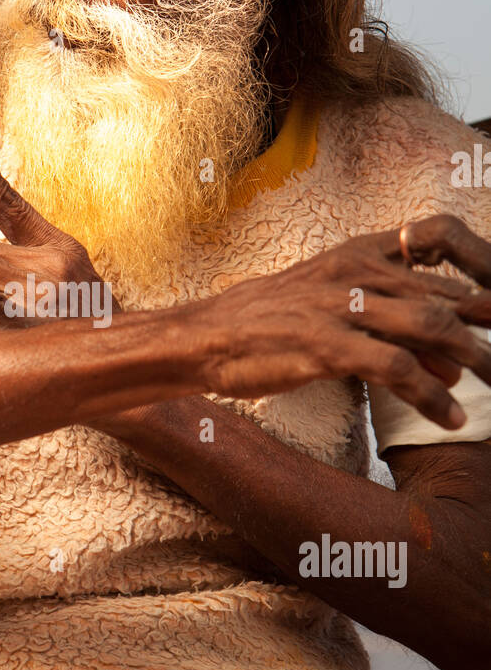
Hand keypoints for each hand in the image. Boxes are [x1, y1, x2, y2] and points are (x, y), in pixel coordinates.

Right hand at [186, 214, 490, 427]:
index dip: (482, 282)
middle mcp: (355, 271)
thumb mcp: (330, 303)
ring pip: (431, 326)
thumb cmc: (267, 322)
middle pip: (445, 294)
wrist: (205, 337)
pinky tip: (450, 417)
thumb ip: (390, 321)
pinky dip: (431, 396)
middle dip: (486, 328)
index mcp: (358, 252)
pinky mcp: (327, 345)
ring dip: (473, 360)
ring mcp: (341, 307)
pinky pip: (397, 368)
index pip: (439, 253)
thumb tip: (451, 356)